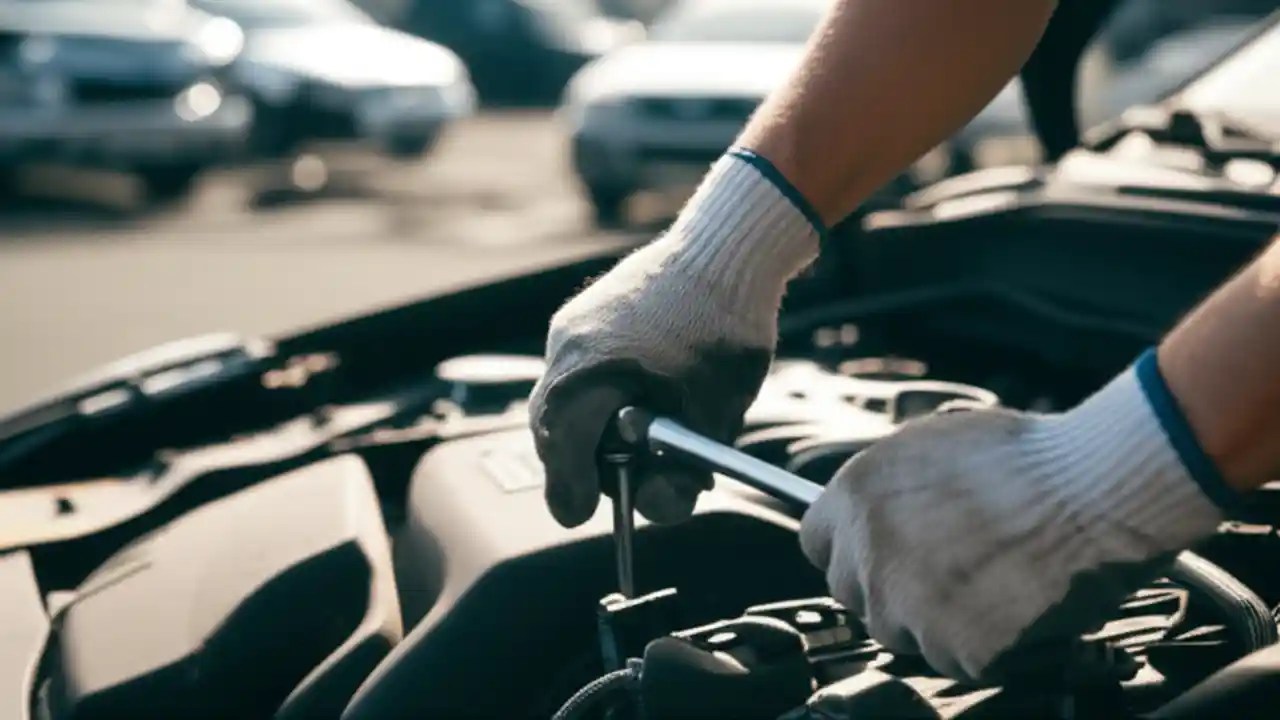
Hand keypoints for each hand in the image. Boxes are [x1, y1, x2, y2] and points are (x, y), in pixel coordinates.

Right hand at [530, 153, 818, 527]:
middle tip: (605, 484)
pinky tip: (633, 394)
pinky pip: (573, 368)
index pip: (563, 453)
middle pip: (553, 428)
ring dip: (587, 426)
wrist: (727, 249)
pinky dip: (593, 393)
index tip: (577, 513)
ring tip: (630, 439)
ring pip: (559, 398)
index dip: (570, 490)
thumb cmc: (725, 331)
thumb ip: (679, 472)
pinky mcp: (581, 313)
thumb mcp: (713, 418)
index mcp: (593, 378)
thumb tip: (656, 508)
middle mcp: (568, 350)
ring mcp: (570, 327)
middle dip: (577, 462)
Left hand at [799, 356, 1230, 682]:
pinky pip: (958, 661)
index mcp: (856, 495)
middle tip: (946, 574)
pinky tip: (1016, 606)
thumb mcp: (934, 443)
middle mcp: (869, 552)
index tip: (878, 555)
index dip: (852, 552)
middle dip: (891, 591)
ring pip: (903, 635)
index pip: (816, 544)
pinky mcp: (955, 647)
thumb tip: (880, 503)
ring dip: (938, 622)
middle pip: (855, 595)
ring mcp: (907, 605)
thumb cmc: (1029, 457)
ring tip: (991, 584)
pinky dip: (987, 647)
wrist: (1094, 488)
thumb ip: (890, 484)